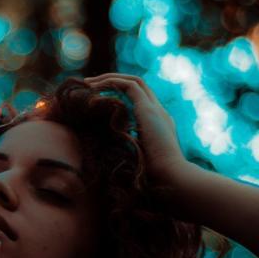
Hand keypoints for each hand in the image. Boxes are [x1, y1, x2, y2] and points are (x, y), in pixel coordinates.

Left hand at [83, 73, 191, 187]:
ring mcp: (156, 109)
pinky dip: (112, 83)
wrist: (170, 177)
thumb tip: (112, 160)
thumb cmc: (154, 178)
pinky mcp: (148, 110)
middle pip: (137, 86)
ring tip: (88, 83)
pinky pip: (130, 85)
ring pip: (134, 81)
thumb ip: (128, 155)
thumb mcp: (137, 163)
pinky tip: (95, 89)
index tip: (98, 98)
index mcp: (157, 124)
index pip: (139, 100)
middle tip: (90, 85)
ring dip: (110, 79)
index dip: (119, 95)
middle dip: (112, 82)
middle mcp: (158, 113)